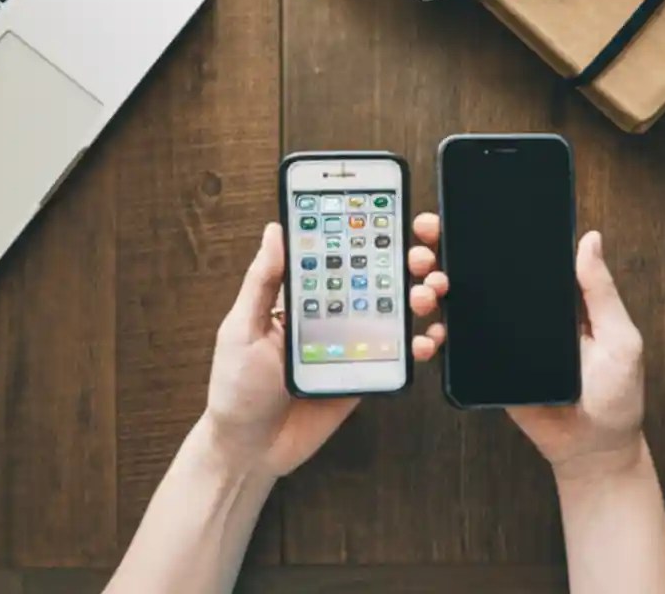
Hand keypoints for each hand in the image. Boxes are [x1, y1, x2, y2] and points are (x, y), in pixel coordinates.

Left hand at [202, 223, 438, 477]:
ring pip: (394, 311)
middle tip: (421, 255)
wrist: (251, 450)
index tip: (391, 215)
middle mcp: (329, 315)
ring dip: (419, 296)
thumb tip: (275, 231)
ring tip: (428, 292)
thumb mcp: (241, 328)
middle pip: (375, 278)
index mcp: (300, 297)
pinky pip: (398, 354)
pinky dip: (420, 344)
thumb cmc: (237, 388)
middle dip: (406, 260)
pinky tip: (426, 339)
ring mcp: (351, 344)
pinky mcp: (366, 374)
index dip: (365, 233)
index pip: (337, 254)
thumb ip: (262, 282)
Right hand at [408, 213, 645, 480]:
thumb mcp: (620, 338)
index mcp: (549, 295)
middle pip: (469, 273)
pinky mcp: (482, 368)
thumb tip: (589, 239)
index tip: (451, 216)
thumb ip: (600, 292)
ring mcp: (496, 339)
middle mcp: (518, 311)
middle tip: (426, 254)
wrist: (593, 448)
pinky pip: (450, 350)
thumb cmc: (615, 395)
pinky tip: (430, 339)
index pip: (510, 254)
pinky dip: (431, 341)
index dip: (479, 232)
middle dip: (438, 256)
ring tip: (427, 293)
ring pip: (451, 306)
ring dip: (428, 292)